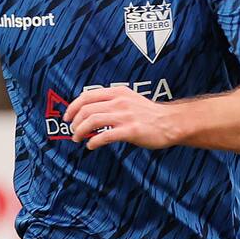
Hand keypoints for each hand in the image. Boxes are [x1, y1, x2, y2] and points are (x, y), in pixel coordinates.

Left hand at [63, 85, 184, 149]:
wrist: (171, 122)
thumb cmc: (149, 114)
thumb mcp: (129, 99)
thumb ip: (111, 102)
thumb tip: (90, 111)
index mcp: (118, 93)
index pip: (87, 95)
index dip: (73, 106)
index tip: (67, 117)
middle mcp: (120, 102)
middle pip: (87, 109)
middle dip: (75, 122)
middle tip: (72, 131)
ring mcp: (125, 116)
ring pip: (92, 121)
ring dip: (80, 131)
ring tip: (77, 138)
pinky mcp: (130, 130)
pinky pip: (105, 136)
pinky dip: (93, 141)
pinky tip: (91, 145)